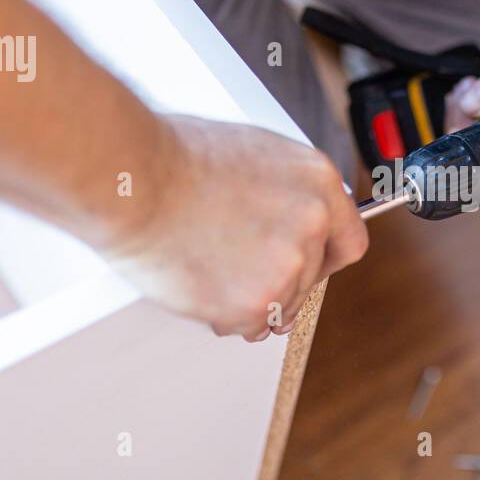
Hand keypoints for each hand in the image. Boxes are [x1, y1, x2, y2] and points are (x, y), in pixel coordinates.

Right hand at [101, 115, 367, 339]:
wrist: (132, 180)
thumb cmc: (172, 160)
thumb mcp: (253, 155)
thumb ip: (286, 192)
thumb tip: (293, 224)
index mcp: (317, 180)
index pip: (348, 239)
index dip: (322, 258)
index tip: (305, 267)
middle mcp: (313, 222)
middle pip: (311, 277)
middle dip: (276, 279)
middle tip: (230, 261)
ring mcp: (289, 264)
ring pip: (280, 304)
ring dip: (247, 298)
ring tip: (205, 261)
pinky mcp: (258, 302)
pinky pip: (249, 324)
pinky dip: (223, 314)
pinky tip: (198, 280)